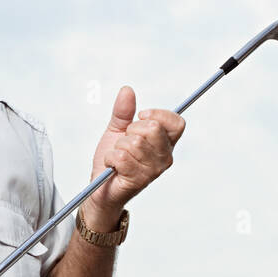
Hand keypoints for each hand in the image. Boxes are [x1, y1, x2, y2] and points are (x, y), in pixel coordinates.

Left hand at [84, 86, 184, 229]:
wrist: (101, 186)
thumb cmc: (113, 160)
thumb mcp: (117, 130)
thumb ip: (123, 111)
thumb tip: (127, 90)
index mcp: (165, 143)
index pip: (177, 122)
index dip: (158, 114)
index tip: (140, 116)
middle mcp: (165, 157)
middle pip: (153, 128)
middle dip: (130, 131)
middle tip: (124, 143)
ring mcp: (153, 170)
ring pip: (134, 142)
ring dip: (117, 147)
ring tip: (117, 157)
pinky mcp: (139, 180)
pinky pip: (121, 157)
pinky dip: (110, 158)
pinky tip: (112, 166)